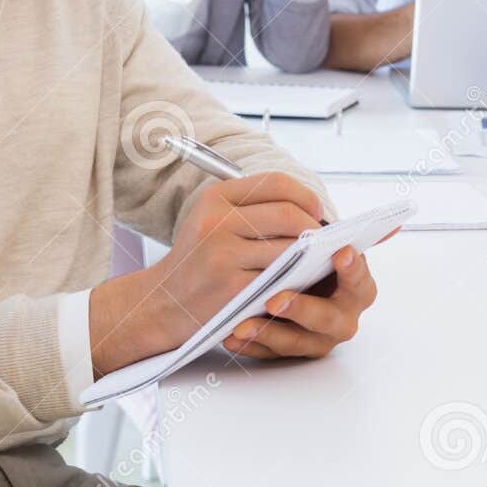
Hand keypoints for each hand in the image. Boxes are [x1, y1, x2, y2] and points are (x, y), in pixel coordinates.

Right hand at [149, 172, 324, 343]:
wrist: (163, 303)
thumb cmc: (198, 260)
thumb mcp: (212, 219)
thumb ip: (252, 207)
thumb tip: (308, 207)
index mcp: (215, 198)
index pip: (275, 183)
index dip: (304, 195)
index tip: (316, 210)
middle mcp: (216, 221)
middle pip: (288, 214)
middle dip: (314, 227)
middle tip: (322, 239)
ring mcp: (223, 255)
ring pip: (289, 248)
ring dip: (310, 256)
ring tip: (315, 260)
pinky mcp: (232, 288)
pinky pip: (280, 279)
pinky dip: (296, 280)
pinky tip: (300, 281)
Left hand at [222, 243, 379, 359]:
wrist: (299, 286)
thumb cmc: (313, 260)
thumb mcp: (324, 246)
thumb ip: (325, 235)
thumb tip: (342, 218)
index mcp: (356, 290)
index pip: (360, 282)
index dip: (352, 270)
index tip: (340, 252)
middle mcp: (341, 318)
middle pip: (328, 319)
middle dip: (302, 309)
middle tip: (276, 300)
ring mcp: (316, 339)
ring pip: (295, 342)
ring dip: (268, 334)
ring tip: (243, 325)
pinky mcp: (291, 351)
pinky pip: (270, 354)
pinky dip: (250, 346)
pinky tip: (231, 337)